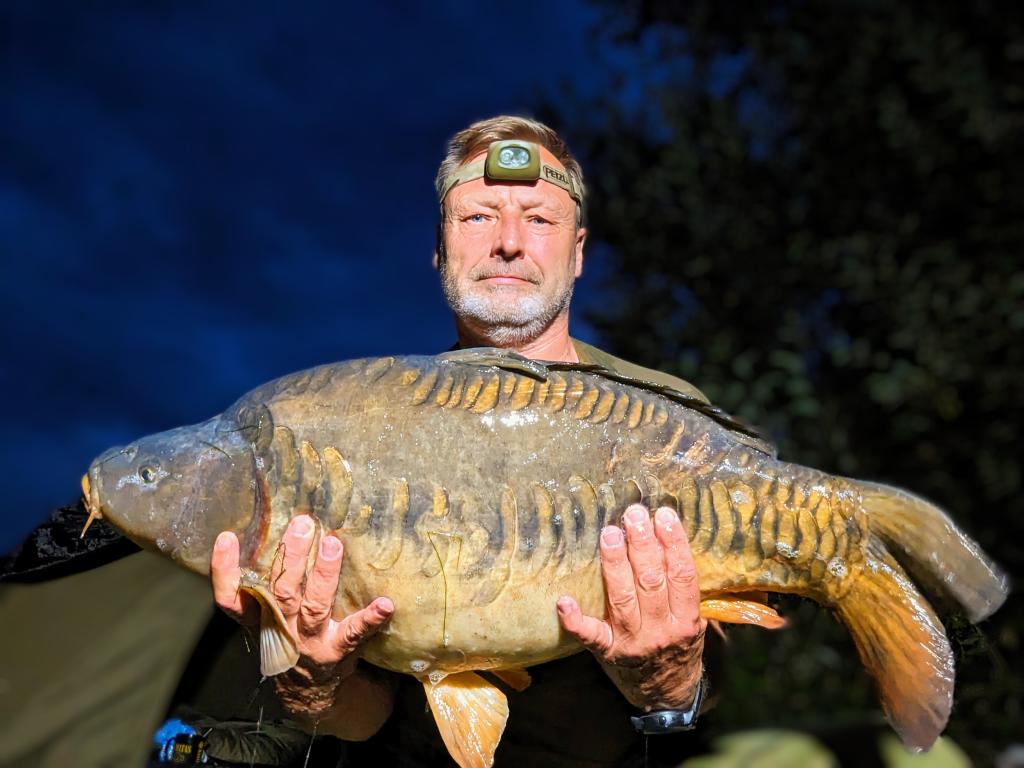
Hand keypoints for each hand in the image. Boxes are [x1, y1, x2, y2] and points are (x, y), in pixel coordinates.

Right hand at [210, 515, 393, 711]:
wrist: (309, 692)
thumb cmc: (289, 639)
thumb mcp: (268, 619)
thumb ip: (268, 584)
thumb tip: (283, 531)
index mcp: (259, 619)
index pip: (231, 598)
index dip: (224, 570)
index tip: (227, 537)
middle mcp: (281, 629)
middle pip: (282, 592)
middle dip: (292, 557)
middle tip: (303, 525)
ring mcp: (310, 641)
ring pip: (314, 605)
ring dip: (325, 575)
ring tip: (334, 545)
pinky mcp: (338, 650)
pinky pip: (354, 633)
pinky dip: (370, 619)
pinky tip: (385, 605)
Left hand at [557, 504, 705, 710]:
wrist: (666, 694)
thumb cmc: (678, 647)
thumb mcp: (693, 622)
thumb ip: (685, 589)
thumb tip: (673, 538)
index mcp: (685, 621)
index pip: (683, 576)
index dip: (674, 544)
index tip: (665, 515)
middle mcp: (660, 631)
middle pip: (651, 582)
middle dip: (643, 544)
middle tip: (634, 514)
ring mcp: (631, 642)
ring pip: (623, 598)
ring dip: (615, 563)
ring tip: (610, 534)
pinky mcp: (606, 652)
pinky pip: (589, 635)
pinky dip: (575, 619)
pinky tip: (564, 600)